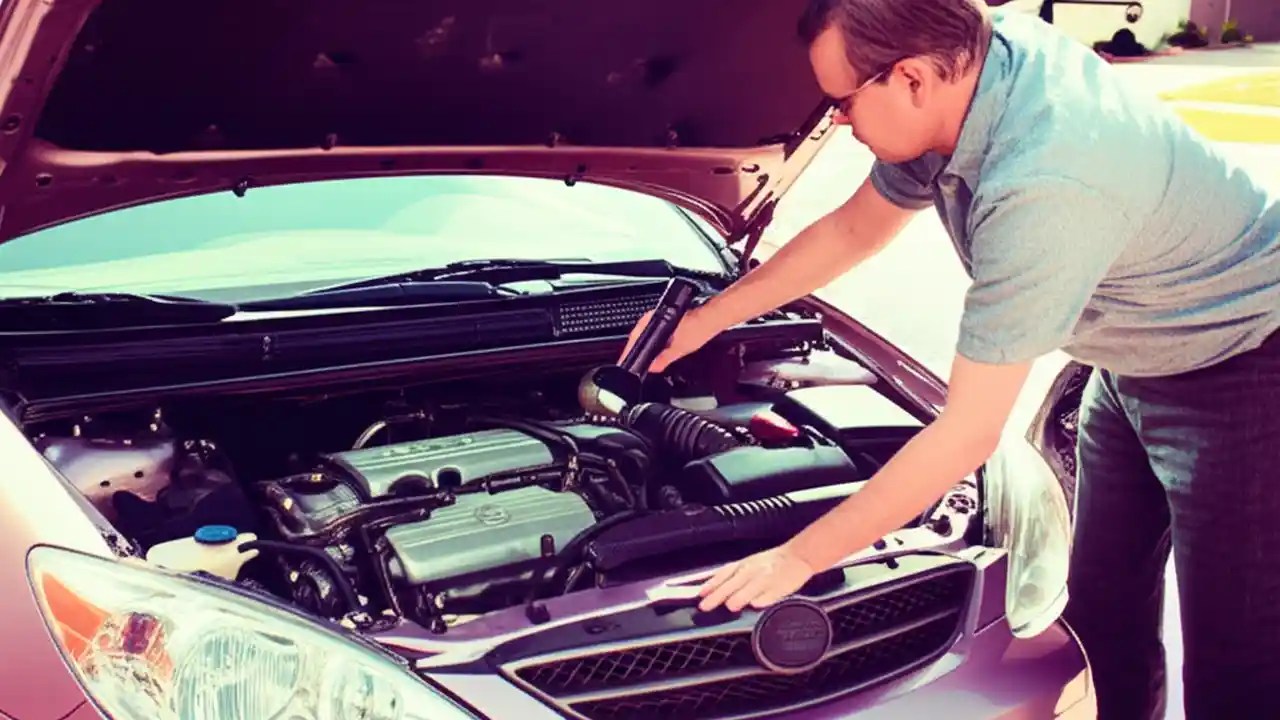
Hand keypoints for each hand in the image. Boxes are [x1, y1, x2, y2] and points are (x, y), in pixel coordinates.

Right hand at [618, 305, 718, 373]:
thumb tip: (652, 367)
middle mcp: (654, 317)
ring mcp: (661, 318)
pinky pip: (655, 333)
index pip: (634, 339)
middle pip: (637, 336)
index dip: (628, 352)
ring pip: (646, 334)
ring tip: (641, 360)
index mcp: (653, 322)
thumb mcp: (678, 349)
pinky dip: (653, 342)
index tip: (624, 362)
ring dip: (643, 346)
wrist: (712, 318)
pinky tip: (656, 350)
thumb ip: (663, 360)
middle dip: (633, 350)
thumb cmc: (698, 327)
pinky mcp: (668, 320)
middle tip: (630, 364)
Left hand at [695, 544, 816, 612]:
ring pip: (750, 588)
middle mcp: (752, 571)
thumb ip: (733, 575)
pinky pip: (769, 595)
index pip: (723, 574)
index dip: (711, 584)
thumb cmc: (772, 562)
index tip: (701, 594)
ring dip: (739, 597)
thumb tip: (713, 587)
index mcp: (743, 565)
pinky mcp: (779, 587)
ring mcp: (765, 579)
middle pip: (732, 584)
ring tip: (730, 606)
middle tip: (706, 606)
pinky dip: (762, 600)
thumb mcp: (749, 563)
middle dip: (718, 596)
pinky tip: (755, 605)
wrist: (797, 557)